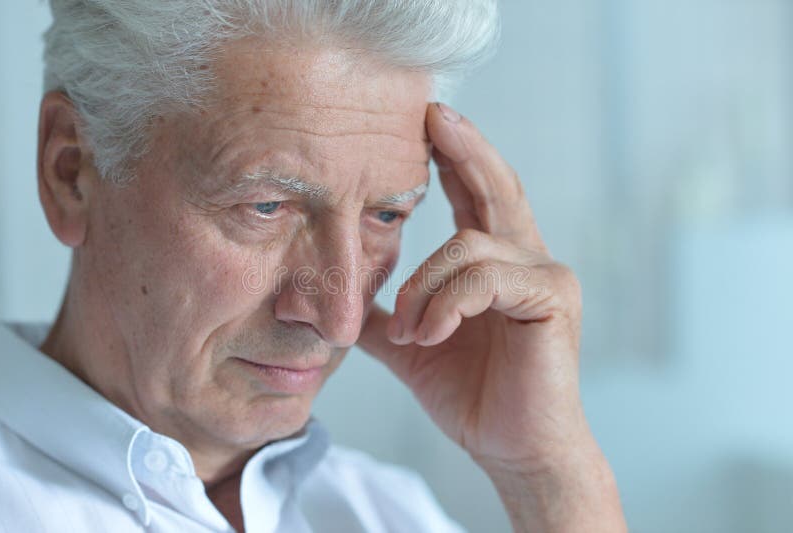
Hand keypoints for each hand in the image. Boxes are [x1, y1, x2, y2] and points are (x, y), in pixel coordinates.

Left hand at [358, 102, 589, 471]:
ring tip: (407, 332)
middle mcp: (528, 259)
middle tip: (431, 114)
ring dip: (422, 286)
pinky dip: (445, 304)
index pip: (476, 195)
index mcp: (497, 263)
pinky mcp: (553, 298)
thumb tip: (337, 298)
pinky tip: (429, 336)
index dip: (455, 156)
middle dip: (463, 147)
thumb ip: (384, 315)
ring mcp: (545, 275)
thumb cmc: (473, 397)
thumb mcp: (413, 345)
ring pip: (469, 244)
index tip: (424, 124)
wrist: (513, 450)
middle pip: (496, 186)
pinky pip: (484, 279)